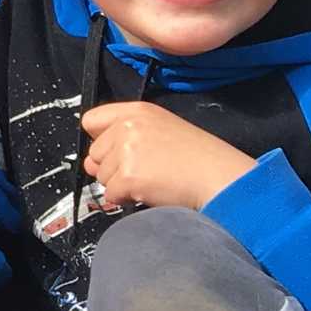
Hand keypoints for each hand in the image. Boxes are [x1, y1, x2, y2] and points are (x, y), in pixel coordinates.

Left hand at [79, 100, 256, 211]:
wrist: (219, 177)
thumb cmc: (200, 158)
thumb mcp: (163, 130)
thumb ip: (125, 137)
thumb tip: (91, 162)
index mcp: (137, 111)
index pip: (91, 120)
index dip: (100, 141)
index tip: (113, 152)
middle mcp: (128, 126)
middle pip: (95, 153)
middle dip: (112, 168)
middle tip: (143, 171)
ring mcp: (126, 151)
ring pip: (101, 176)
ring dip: (121, 185)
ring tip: (151, 180)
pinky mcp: (128, 176)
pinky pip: (110, 194)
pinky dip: (125, 199)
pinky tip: (148, 192)